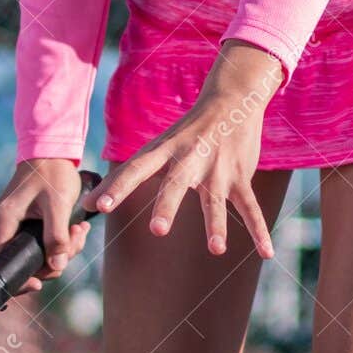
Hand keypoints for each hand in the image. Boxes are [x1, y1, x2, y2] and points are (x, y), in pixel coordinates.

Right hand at [0, 159, 91, 293]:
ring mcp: (6, 228)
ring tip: (79, 230)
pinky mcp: (17, 227)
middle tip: (77, 239)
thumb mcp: (58, 205)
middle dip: (53, 260)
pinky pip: (36, 246)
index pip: (0, 266)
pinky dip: (57, 242)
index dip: (20, 281)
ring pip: (33, 257)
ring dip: (61, 251)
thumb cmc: (52, 174)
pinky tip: (73, 229)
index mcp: (0, 224)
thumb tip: (57, 267)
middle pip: (22, 264)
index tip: (41, 283)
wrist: (50, 153)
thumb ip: (57, 237)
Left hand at [84, 41, 284, 258]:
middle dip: (168, 206)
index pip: (135, 170)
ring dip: (216, 225)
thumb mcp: (154, 149)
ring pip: (215, 200)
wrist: (232, 99)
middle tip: (157, 231)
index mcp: (164, 153)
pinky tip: (266, 253)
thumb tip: (86, 205)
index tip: (99, 206)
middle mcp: (189, 160)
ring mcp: (217, 169)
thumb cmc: (185, 133)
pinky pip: (250, 208)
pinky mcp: (240, 177)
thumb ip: (121, 178)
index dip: (117, 187)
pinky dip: (259, 231)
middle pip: (175, 185)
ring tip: (216, 251)